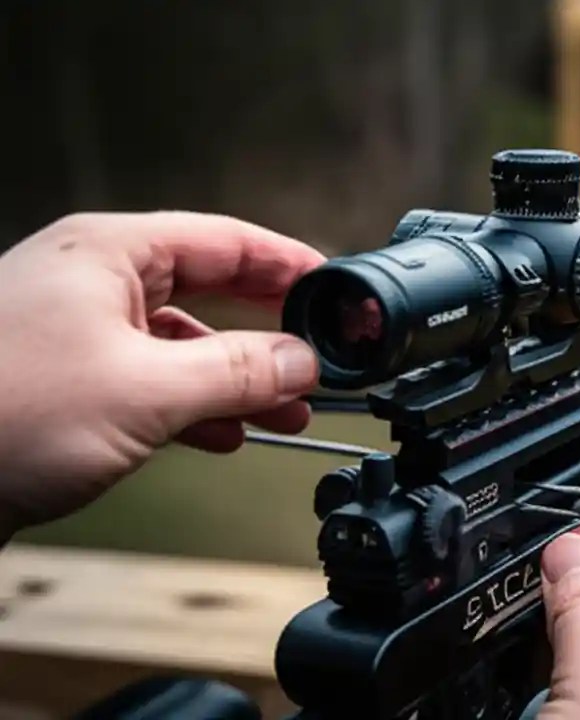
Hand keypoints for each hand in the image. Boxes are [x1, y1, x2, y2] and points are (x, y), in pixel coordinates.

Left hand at [0, 211, 326, 541]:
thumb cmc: (1, 413)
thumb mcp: (147, 388)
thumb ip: (240, 371)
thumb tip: (303, 359)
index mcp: (109, 254)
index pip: (225, 240)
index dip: (289, 265)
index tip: (336, 291)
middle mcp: (92, 283)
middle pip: (208, 292)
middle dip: (268, 332)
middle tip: (319, 357)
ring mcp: (75, 333)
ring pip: (182, 344)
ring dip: (237, 379)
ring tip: (285, 411)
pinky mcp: (63, 384)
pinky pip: (151, 382)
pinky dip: (194, 407)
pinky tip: (222, 434)